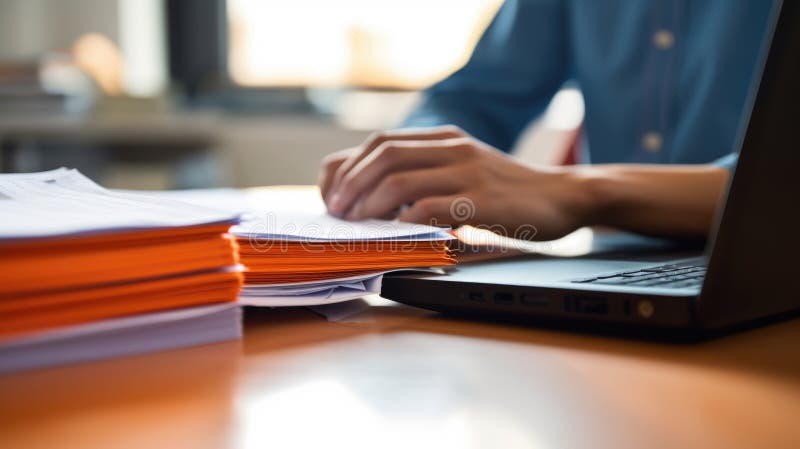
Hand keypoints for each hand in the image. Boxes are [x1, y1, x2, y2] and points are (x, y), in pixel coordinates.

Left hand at [318, 126, 594, 240]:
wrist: (564, 196)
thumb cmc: (510, 193)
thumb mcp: (465, 172)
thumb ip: (430, 177)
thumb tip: (378, 200)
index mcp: (444, 138)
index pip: (379, 141)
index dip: (349, 167)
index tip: (334, 195)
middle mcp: (451, 147)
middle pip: (382, 154)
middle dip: (350, 185)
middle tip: (336, 214)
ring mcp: (466, 170)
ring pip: (398, 179)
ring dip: (367, 204)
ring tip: (354, 225)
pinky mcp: (480, 198)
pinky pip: (428, 207)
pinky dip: (402, 223)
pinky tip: (392, 237)